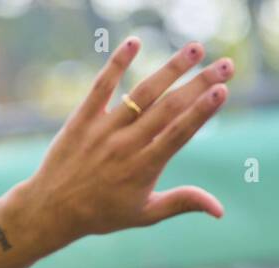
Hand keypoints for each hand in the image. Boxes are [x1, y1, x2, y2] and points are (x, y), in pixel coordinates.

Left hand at [22, 38, 232, 246]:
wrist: (52, 210)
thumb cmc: (102, 214)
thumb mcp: (144, 214)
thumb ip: (182, 202)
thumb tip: (220, 210)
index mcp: (143, 168)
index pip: (178, 134)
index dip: (201, 112)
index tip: (222, 91)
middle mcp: (125, 145)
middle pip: (168, 108)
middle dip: (200, 85)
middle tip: (226, 65)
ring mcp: (103, 130)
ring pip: (142, 93)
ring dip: (171, 68)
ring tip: (196, 49)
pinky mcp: (82, 118)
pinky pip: (102, 86)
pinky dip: (117, 64)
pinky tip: (134, 42)